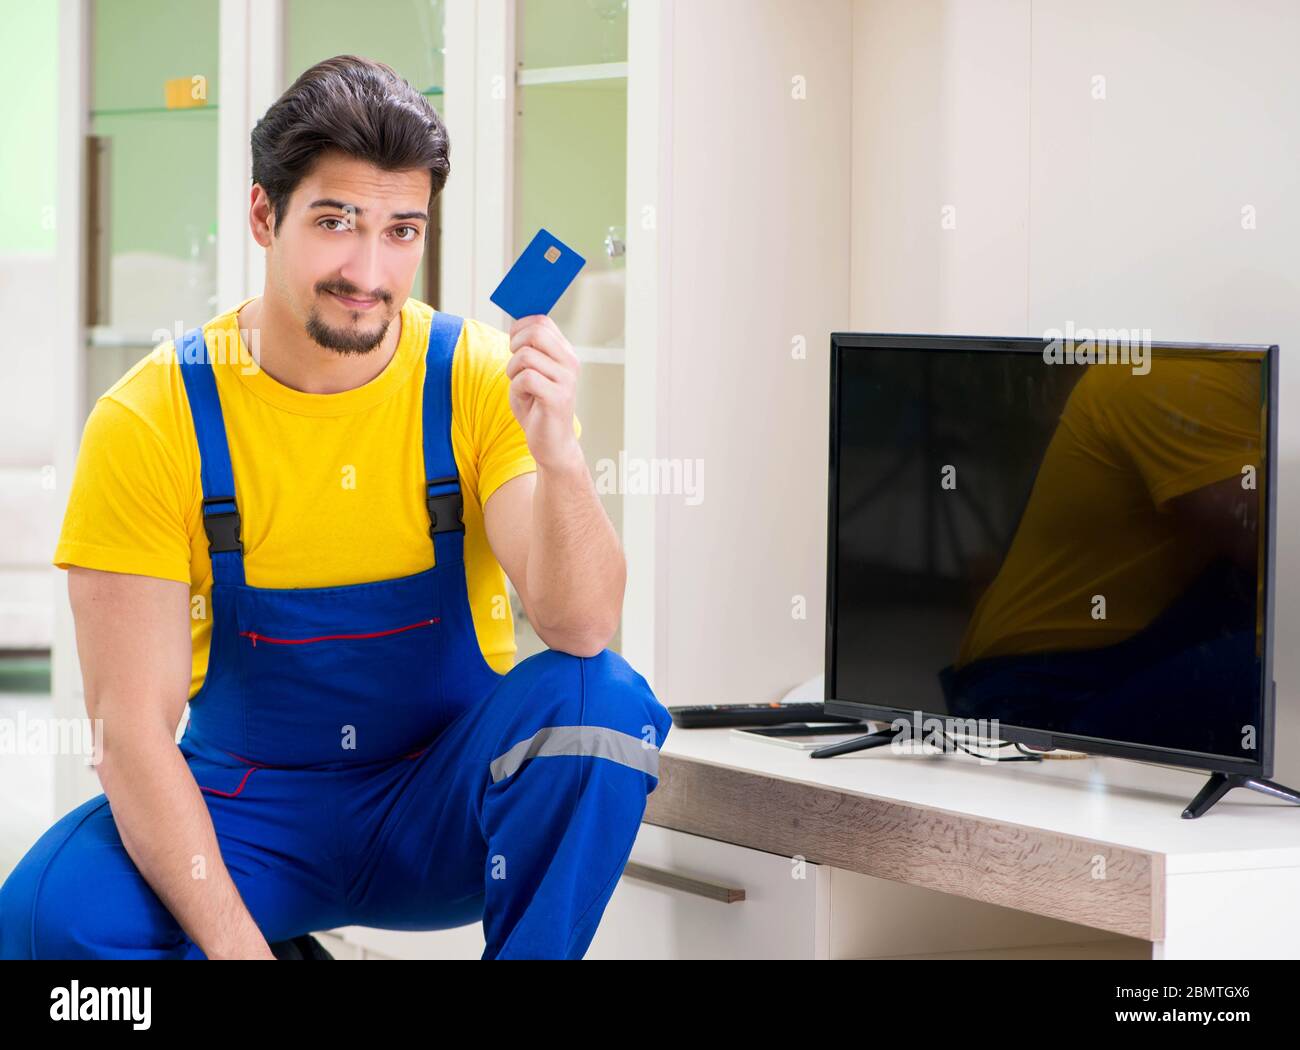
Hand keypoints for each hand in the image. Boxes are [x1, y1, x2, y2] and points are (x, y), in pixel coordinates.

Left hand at [506, 315, 582, 471]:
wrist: (551, 444)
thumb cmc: (537, 407)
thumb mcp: (532, 372)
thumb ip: (529, 348)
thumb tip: (516, 323)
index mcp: (565, 353)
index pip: (542, 321)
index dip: (519, 328)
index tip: (513, 344)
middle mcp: (570, 363)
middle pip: (535, 331)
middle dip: (514, 345)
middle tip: (514, 365)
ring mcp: (566, 380)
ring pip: (525, 355)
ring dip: (513, 371)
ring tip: (521, 387)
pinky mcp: (558, 397)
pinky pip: (526, 378)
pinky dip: (516, 388)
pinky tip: (525, 399)